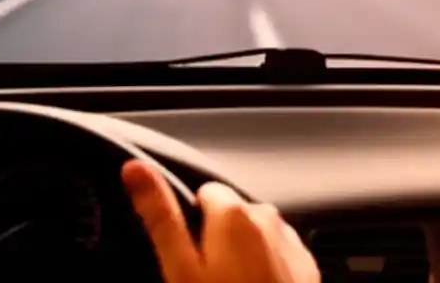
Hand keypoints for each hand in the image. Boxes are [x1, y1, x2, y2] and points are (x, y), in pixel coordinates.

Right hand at [123, 160, 318, 282]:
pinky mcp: (304, 264)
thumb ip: (160, 215)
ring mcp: (290, 241)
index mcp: (234, 212)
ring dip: (241, 254)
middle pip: (229, 214)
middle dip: (215, 239)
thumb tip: (134, 169)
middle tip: (205, 278)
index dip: (190, 223)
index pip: (203, 193)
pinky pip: (276, 254)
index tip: (187, 254)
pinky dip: (264, 267)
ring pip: (254, 235)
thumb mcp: (181, 267)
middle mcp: (267, 217)